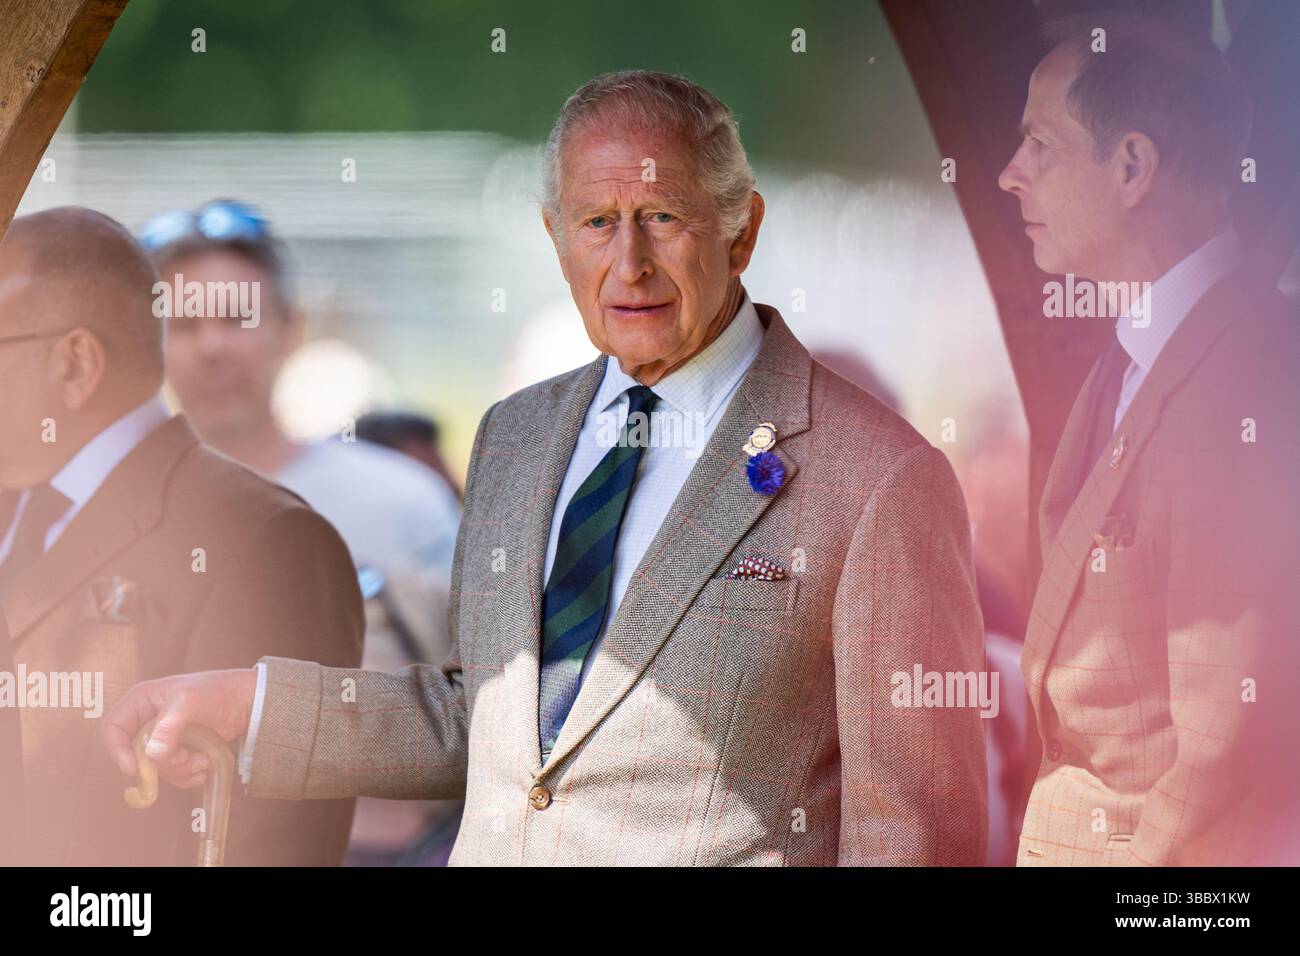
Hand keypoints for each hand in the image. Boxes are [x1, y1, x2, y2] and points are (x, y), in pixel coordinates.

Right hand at [102, 668, 257, 788]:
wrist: (245, 701)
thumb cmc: (215, 691)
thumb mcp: (190, 701)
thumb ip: (169, 726)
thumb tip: (153, 755)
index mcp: (142, 702)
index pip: (114, 728)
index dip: (118, 750)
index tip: (133, 768)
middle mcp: (148, 721)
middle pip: (136, 754)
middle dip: (160, 763)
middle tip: (184, 758)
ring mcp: (163, 739)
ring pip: (156, 768)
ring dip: (179, 770)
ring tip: (202, 758)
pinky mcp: (179, 752)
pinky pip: (173, 774)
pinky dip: (188, 775)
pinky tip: (205, 765)